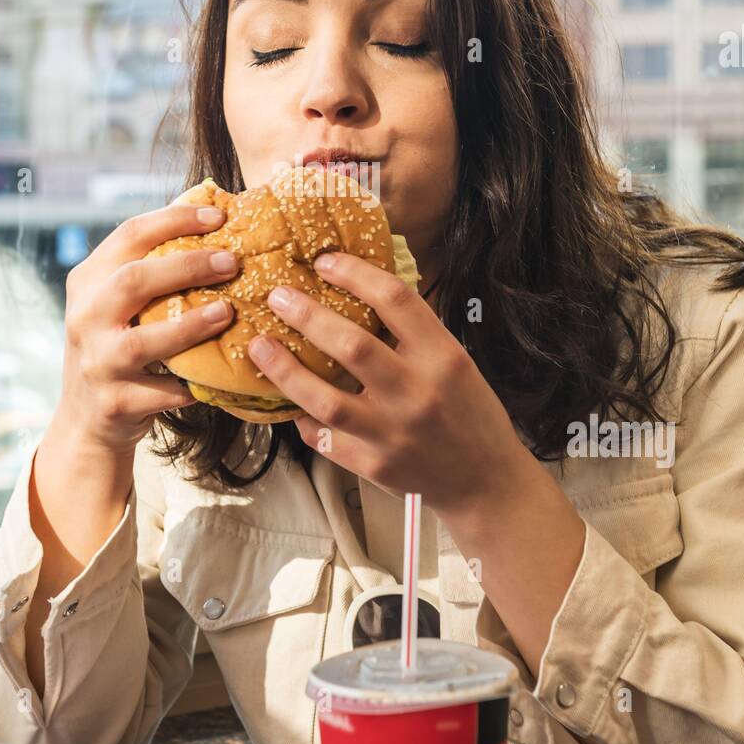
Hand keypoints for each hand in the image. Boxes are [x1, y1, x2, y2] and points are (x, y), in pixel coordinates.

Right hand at [55, 200, 239, 464]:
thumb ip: (149, 268)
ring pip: (142, 341)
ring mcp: (96, 362)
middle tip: (231, 262)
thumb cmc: (117, 346)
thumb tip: (214, 221)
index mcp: (88, 281)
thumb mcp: (116, 302)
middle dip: (187, 266)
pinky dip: (189, 384)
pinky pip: (160, 393)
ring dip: (190, 326)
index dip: (175, 220)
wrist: (85, 420)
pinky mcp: (113, 402)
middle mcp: (85, 317)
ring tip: (227, 312)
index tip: (219, 216)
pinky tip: (217, 376)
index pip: (129, 234)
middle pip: (133, 280)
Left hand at [247, 251, 527, 512]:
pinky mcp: (373, 466)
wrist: (485, 481)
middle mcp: (418, 393)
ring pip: (325, 399)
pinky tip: (287, 402)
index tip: (324, 261)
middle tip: (278, 296)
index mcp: (443, 357)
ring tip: (258, 345)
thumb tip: (359, 288)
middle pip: (352, 345)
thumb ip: (414, 333)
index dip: (354, 274)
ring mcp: (393, 434)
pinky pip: (324, 438)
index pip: (395, 301)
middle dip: (307, 315)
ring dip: (285, 369)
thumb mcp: (454, 361)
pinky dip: (301, 418)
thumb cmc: (469, 411)